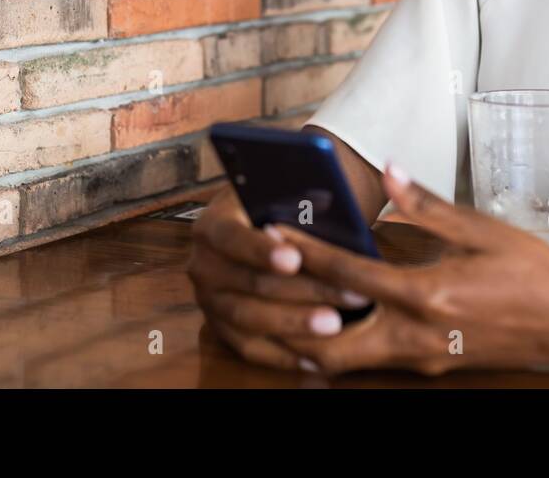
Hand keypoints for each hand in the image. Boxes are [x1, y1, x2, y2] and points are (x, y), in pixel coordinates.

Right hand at [185, 184, 373, 370]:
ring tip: (336, 324)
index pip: (232, 238)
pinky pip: (250, 348)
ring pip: (250, 319)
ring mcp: (209, 301)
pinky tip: (318, 357)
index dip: (261, 250)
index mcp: (212, 225)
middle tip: (345, 295)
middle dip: (301, 291)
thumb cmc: (279, 206)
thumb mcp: (283, 192)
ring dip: (295, 324)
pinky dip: (283, 355)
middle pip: (249, 283)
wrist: (255, 224)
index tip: (294, 259)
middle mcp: (203, 265)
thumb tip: (326, 202)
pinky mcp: (221, 328)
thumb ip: (297, 199)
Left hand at [271, 165, 548, 376]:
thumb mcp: (481, 229)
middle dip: (288, 318)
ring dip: (310, 337)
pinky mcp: (433, 367)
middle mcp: (417, 335)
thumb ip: (426, 204)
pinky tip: (328, 321)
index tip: (271, 234)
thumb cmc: (533, 271)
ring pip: (346, 362)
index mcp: (426, 294)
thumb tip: (390, 172)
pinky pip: (373, 362)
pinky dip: (343, 346)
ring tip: (278, 306)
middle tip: (258, 288)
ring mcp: (424, 358)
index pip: (346, 273)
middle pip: (329, 342)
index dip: (303, 252)